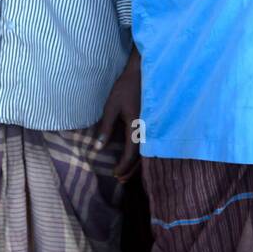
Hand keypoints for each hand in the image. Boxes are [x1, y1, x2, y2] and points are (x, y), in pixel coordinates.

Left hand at [89, 55, 141, 181]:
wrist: (142, 72)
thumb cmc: (125, 88)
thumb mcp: (112, 106)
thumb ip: (106, 127)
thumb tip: (98, 148)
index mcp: (137, 126)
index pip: (132, 154)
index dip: (123, 166)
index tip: (115, 174)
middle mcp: (148, 130)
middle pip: (142, 158)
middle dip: (131, 170)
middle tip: (120, 179)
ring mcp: (153, 127)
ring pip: (147, 152)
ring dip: (137, 165)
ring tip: (126, 173)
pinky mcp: (154, 124)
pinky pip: (150, 144)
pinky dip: (142, 155)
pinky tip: (135, 158)